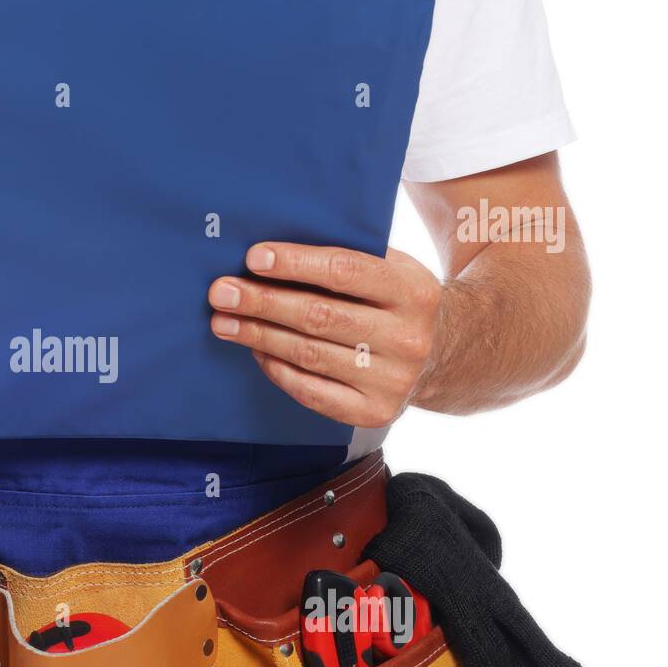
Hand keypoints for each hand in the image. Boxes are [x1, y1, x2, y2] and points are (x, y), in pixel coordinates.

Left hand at [208, 243, 442, 428]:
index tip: (253, 258)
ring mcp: (392, 379)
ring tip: (224, 322)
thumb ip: (348, 258)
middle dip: (263, 302)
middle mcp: (406, 337)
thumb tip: (271, 254)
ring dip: (258, 336)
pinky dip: (278, 370)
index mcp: (412, 291)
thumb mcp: (393, 269)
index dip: (295, 263)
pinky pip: (312, 392)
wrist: (446, 354)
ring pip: (310, 354)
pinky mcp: (374, 411)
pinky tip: (256, 351)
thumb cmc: (399, 301)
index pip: (345, 271)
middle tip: (221, 292)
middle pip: (319, 316)